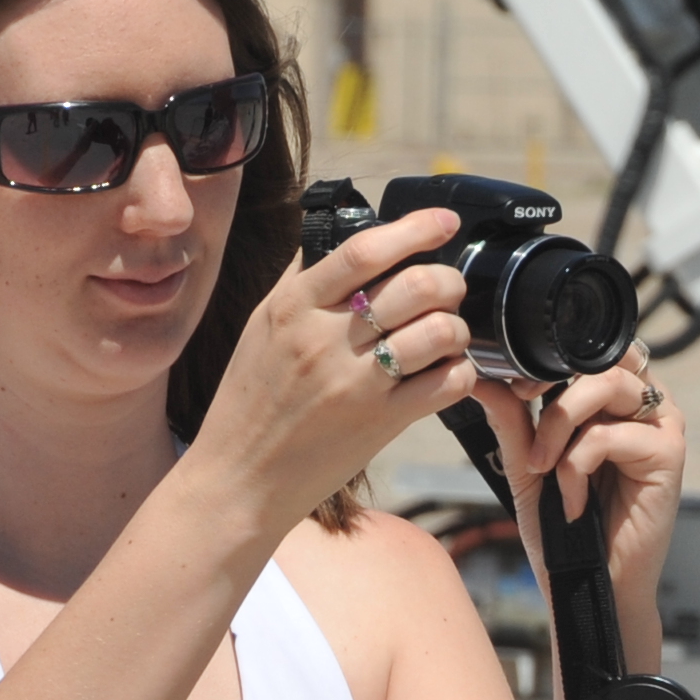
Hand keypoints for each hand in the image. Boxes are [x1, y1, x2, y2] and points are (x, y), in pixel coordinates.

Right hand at [188, 206, 474, 537]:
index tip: (444, 221)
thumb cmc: (250, 402)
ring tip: (446, 335)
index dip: (414, 228)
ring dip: (456, 327)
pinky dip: (459, 371)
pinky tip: (445, 371)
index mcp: (294, 306)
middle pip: (416, 286)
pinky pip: (446, 383)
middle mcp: (325, 339)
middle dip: (448, 280)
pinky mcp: (380, 424)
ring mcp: (355, 383)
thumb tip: (331, 237)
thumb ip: (299, 282)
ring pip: (439, 332)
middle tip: (449, 289)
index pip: (364, 251)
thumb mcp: (260, 328)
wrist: (239, 478)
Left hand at [470, 343, 686, 671]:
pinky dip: (577, 467)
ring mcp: (662, 428)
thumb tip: (479, 376)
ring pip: (606, 385)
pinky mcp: (669, 456)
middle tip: (527, 426)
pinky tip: (573, 502)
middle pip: (601, 358)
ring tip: (543, 469)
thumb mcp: (529, 466)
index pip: (592, 350)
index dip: (551, 361)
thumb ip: (512, 419)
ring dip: (560, 427)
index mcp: (617, 402)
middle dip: (553, 390)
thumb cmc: (566, 531)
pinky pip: (610, 435)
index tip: (516, 391)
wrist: (588, 584)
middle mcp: (645, 406)